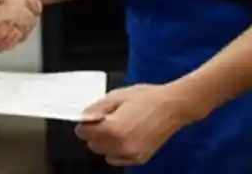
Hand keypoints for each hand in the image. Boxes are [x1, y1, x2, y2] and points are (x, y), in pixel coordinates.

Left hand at [76, 84, 193, 166]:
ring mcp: (132, 154)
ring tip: (116, 128)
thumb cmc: (146, 98)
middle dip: (94, 133)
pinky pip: (118, 159)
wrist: (173, 106)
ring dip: (104, 143)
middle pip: (93, 144)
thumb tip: (82, 118)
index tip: (90, 117)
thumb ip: (96, 109)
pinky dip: (116, 151)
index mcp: (112, 128)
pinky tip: (123, 137)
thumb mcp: (116, 96)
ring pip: (104, 153)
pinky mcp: (141, 158)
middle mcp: (121, 145)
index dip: (85, 123)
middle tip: (103, 120)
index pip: (84, 132)